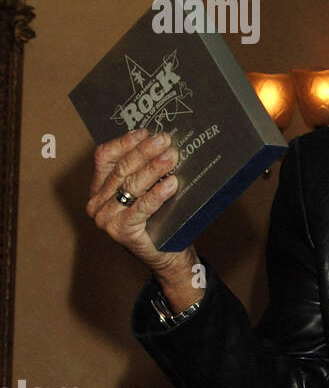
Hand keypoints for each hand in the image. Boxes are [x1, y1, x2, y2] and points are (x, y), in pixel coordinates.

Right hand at [86, 129, 199, 306]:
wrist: (168, 255)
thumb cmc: (161, 218)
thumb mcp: (150, 189)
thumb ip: (148, 170)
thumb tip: (165, 142)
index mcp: (99, 188)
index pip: (105, 157)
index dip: (125, 142)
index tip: (146, 132)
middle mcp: (97, 203)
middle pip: (121, 169)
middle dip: (145, 152)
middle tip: (166, 140)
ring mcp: (106, 219)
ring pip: (130, 186)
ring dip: (152, 169)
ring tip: (172, 157)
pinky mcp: (121, 232)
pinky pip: (140, 208)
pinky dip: (157, 195)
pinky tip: (171, 184)